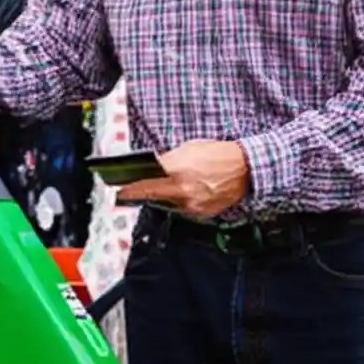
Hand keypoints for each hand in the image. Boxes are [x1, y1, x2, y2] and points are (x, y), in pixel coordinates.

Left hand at [117, 140, 249, 218]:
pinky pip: (182, 210)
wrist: (246, 169)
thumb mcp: (187, 149)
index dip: (128, 189)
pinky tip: (180, 193)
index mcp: (177, 171)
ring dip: (160, 197)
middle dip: (140, 193)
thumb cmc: (217, 154)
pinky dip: (178, 202)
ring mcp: (193, 205)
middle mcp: (183, 192)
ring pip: (166, 204)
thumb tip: (150, 169)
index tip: (118, 191)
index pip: (144, 184)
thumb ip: (167, 161)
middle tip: (128, 192)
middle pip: (152, 197)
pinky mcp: (201, 214)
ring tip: (160, 187)